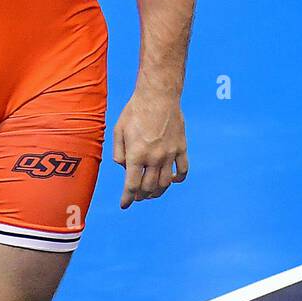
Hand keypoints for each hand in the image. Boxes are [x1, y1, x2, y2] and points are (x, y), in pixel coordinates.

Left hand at [113, 89, 188, 209]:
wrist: (159, 95)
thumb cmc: (135, 110)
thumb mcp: (118, 130)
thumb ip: (118, 152)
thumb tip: (124, 168)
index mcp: (136, 154)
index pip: (132, 185)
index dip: (127, 198)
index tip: (124, 205)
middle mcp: (154, 158)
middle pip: (149, 187)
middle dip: (141, 196)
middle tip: (137, 197)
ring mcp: (170, 154)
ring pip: (166, 182)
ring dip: (158, 191)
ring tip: (152, 193)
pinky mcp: (181, 147)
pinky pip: (183, 169)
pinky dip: (179, 179)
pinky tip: (173, 181)